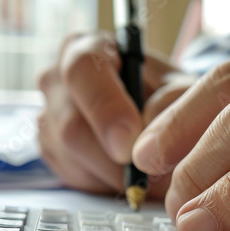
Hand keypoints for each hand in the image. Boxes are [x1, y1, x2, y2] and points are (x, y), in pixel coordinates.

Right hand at [37, 31, 195, 195]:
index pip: (83, 70)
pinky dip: (105, 182)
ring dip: (115, 175)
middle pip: (71, 125)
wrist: (151, 110)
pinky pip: (73, 176)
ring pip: (73, 157)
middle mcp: (56, 79)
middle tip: (152, 177)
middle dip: (114, 160)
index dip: (106, 109)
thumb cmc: (163, 92)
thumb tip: (150, 122)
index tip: (130, 145)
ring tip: (149, 173)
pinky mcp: (50, 149)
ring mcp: (47, 116)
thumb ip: (174, 99)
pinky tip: (127, 172)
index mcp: (86, 48)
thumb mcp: (182, 88)